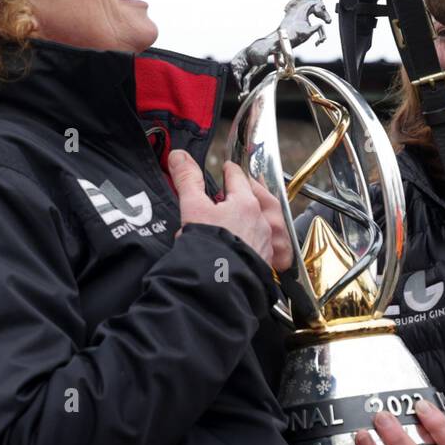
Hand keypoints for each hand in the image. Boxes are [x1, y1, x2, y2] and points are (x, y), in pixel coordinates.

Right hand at [170, 151, 292, 272]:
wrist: (222, 288)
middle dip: (248, 192)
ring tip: (240, 217)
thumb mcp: (193, 208)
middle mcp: (261, 221)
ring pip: (263, 223)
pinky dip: (254, 240)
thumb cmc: (210, 247)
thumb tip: (179, 156)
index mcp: (246, 203)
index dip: (230, 170)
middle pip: (257, 198)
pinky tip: (242, 246)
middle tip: (239, 189)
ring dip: (253, 217)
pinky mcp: (264, 263)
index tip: (226, 168)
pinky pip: (263, 245)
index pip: (238, 177)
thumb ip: (187, 180)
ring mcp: (265, 243)